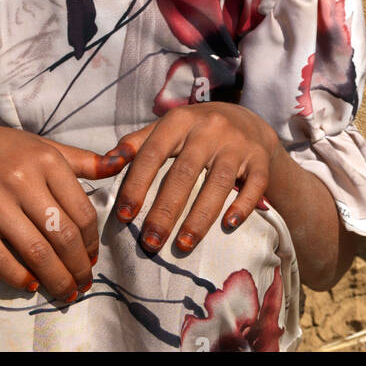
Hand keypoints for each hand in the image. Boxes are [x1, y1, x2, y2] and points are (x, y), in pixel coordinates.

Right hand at [0, 120, 128, 302]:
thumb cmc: (0, 151)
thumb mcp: (41, 147)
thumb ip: (80, 160)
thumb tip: (119, 164)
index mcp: (46, 160)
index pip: (82, 211)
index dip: (91, 243)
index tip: (92, 260)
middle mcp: (23, 178)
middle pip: (63, 235)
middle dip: (78, 267)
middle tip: (83, 285)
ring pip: (35, 250)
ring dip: (56, 278)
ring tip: (65, 292)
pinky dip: (17, 276)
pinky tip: (31, 286)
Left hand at [102, 104, 281, 254]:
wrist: (248, 120)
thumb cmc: (197, 130)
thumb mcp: (168, 128)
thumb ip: (138, 144)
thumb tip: (106, 162)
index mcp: (180, 120)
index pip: (153, 153)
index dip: (137, 184)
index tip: (125, 216)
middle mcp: (209, 129)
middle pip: (185, 173)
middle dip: (165, 211)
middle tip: (150, 243)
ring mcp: (237, 144)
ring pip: (217, 183)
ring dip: (200, 217)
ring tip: (183, 245)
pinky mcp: (260, 159)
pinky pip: (253, 185)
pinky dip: (242, 205)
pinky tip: (229, 225)